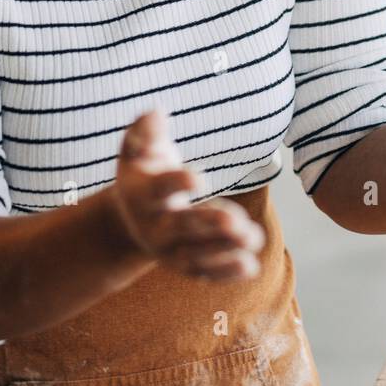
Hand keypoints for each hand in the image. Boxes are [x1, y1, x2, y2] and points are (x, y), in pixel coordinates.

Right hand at [110, 110, 265, 280]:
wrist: (130, 218)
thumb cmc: (143, 170)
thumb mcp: (138, 148)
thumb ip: (145, 131)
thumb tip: (156, 112)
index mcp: (142, 194)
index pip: (160, 188)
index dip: (178, 183)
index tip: (200, 179)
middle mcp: (154, 226)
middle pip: (182, 227)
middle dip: (210, 225)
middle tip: (237, 223)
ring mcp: (169, 250)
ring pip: (197, 254)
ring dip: (225, 249)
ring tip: (254, 237)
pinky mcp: (184, 265)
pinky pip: (204, 273)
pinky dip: (225, 273)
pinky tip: (250, 266)